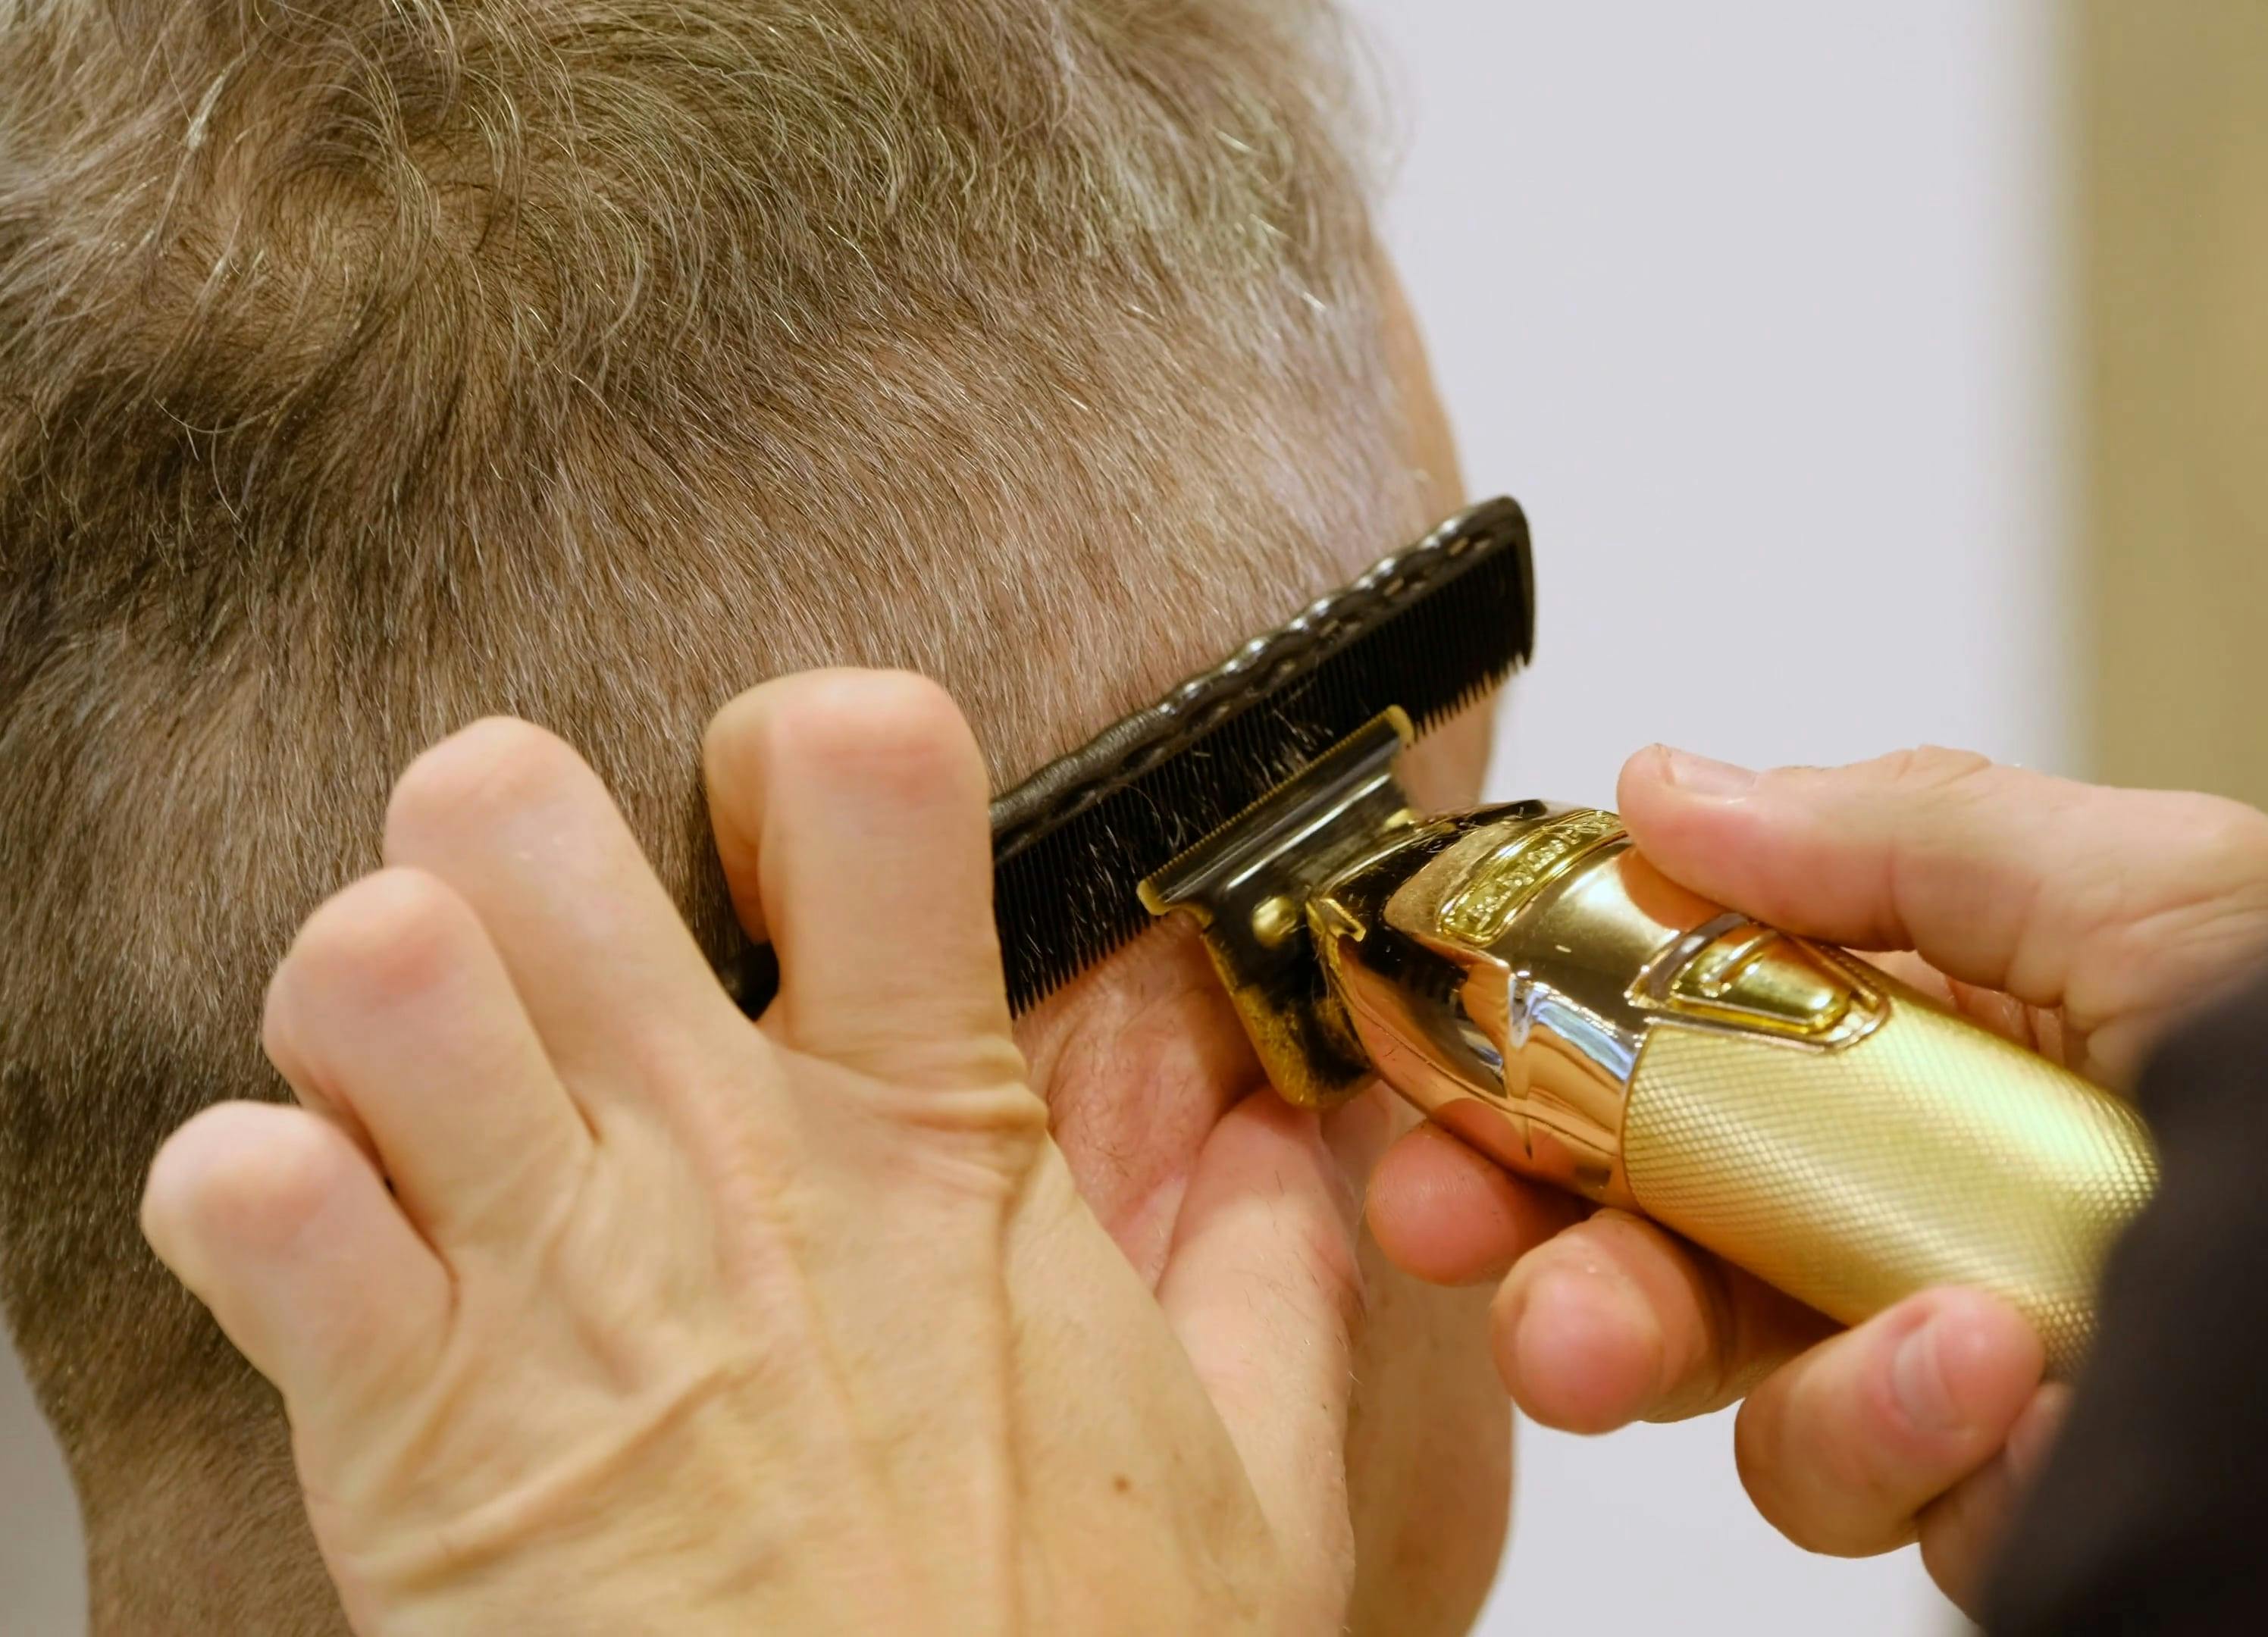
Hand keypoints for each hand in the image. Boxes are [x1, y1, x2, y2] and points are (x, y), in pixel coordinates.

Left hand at [138, 672, 1371, 1634]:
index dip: (791, 746)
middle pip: (516, 804)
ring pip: (365, 955)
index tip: (773, 837)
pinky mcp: (408, 1430)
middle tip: (545, 945)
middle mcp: (730, 1166)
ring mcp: (560, 1283)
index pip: (863, 764)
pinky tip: (322, 1256)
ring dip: (371, 996)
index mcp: (930, 1143)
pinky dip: (246, 1197)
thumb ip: (1283, 1285)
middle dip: (502, 839)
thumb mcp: (1254, 1485)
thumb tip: (1303, 1156)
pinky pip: (237, 1192)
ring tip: (425, 1085)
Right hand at [1368, 744, 2267, 1600]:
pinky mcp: (2004, 1492)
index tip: (1432, 1081)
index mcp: (1916, 1042)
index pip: (1665, 1058)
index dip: (1532, 1070)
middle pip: (1657, 1249)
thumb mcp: (2140, 878)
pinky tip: (2007, 1375)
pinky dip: (1918, 1438)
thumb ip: (1893, 836)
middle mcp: (1914, 1204)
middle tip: (1481, 1257)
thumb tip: (1664, 785)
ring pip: (1746, 1409)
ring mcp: (1956, 1361)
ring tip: (1940, 1332)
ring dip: (1785, 1371)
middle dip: (1547, 1259)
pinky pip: (1885, 1496)